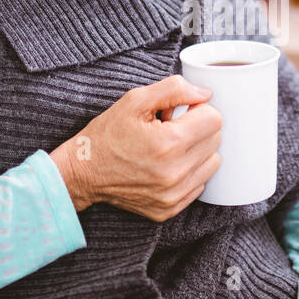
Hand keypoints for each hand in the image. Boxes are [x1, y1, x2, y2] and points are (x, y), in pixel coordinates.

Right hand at [49, 75, 222, 220]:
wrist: (82, 173)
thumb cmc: (108, 134)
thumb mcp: (135, 100)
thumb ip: (174, 89)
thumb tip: (205, 94)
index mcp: (168, 144)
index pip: (214, 119)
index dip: (197, 109)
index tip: (177, 113)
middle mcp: (174, 173)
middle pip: (216, 141)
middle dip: (197, 129)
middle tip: (169, 128)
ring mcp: (173, 195)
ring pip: (212, 163)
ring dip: (197, 151)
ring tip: (169, 147)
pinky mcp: (170, 209)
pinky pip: (199, 184)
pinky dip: (189, 172)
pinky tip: (166, 165)